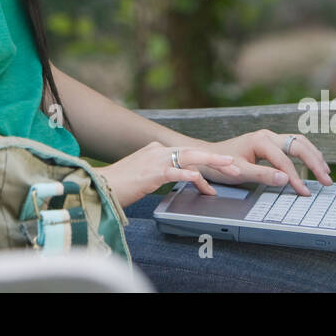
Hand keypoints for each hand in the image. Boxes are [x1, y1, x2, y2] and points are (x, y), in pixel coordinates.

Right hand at [97, 141, 243, 207]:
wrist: (100, 186)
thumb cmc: (119, 184)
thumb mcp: (143, 174)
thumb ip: (159, 173)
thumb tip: (176, 179)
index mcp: (155, 149)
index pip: (185, 153)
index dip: (205, 160)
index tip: (221, 167)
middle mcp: (157, 150)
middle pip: (193, 152)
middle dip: (216, 158)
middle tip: (235, 164)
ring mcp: (155, 160)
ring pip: (190, 159)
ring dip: (212, 165)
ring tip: (228, 172)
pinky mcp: (152, 173)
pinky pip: (176, 172)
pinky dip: (190, 176)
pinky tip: (201, 181)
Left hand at [196, 130, 332, 196]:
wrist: (208, 155)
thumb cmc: (221, 163)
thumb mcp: (240, 172)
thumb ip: (263, 175)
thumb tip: (285, 179)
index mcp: (261, 140)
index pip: (285, 160)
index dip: (296, 177)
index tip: (304, 192)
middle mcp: (268, 135)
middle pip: (299, 145)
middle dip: (314, 163)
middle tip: (326, 181)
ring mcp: (270, 138)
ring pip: (299, 143)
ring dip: (314, 156)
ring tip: (325, 173)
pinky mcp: (270, 143)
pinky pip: (294, 145)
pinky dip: (307, 154)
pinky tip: (314, 163)